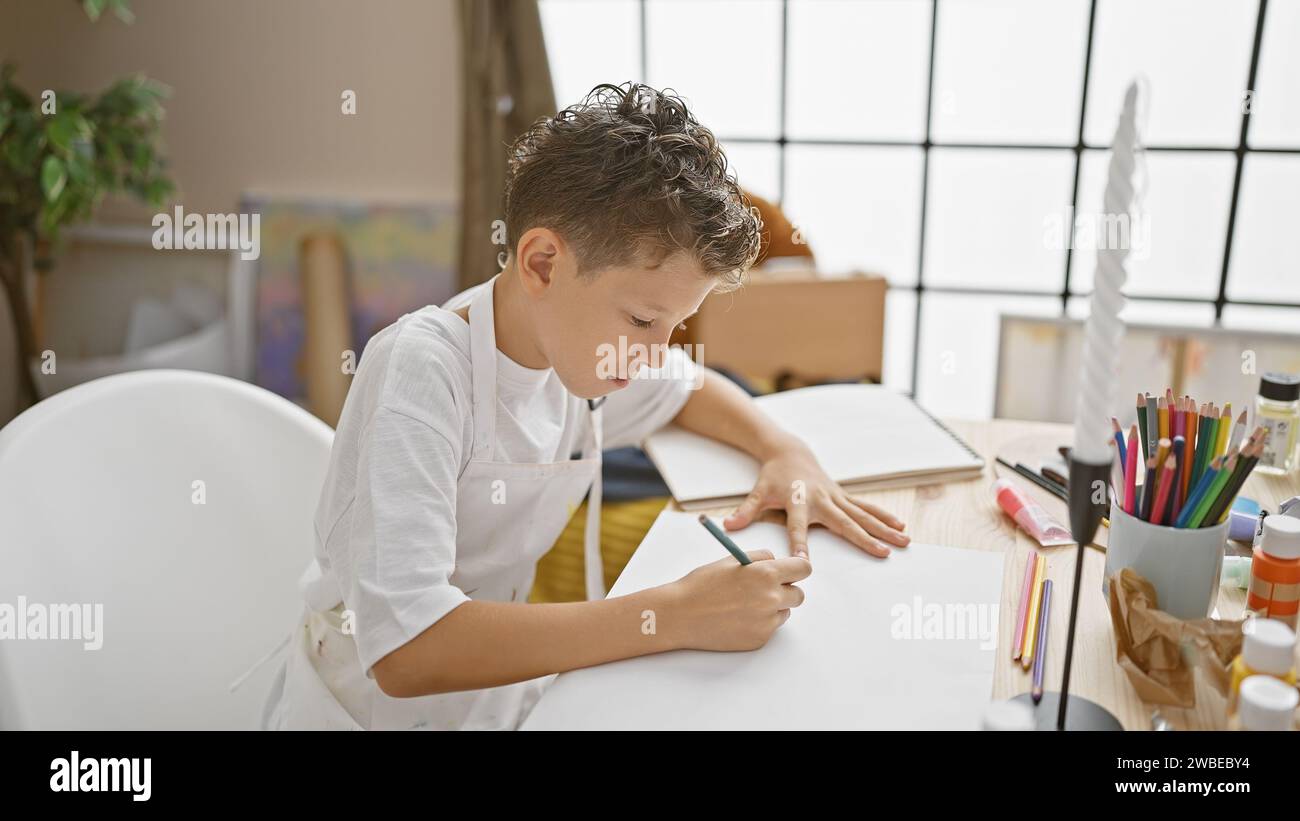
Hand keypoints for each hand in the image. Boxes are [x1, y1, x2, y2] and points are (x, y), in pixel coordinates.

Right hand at [667, 550, 810, 651]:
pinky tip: (737, 618)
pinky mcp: (759, 639)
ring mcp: (766, 622)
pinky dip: (759, 623)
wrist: (680, 615)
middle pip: (799, 594)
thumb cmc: (702, 585)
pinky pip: (770, 628)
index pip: (804, 569)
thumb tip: (778, 561)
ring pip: (785, 612)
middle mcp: (771, 598)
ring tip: (744, 604)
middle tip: (764, 588)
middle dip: (786, 589)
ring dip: (773, 607)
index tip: (792, 571)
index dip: (797, 569)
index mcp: (765, 574)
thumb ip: (760, 558)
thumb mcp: (732, 560)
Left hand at [724, 436, 909, 559]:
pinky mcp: (842, 495)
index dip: (800, 543)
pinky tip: (900, 526)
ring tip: (904, 540)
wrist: (790, 451)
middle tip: (883, 552)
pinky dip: (883, 516)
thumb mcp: (757, 493)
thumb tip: (727, 526)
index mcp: (798, 501)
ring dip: (884, 527)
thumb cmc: (773, 476)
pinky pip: (866, 507)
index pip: (797, 527)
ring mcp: (836, 497)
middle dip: (865, 537)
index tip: (805, 561)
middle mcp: (821, 499)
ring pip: (863, 514)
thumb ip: (745, 511)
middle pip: (845, 522)